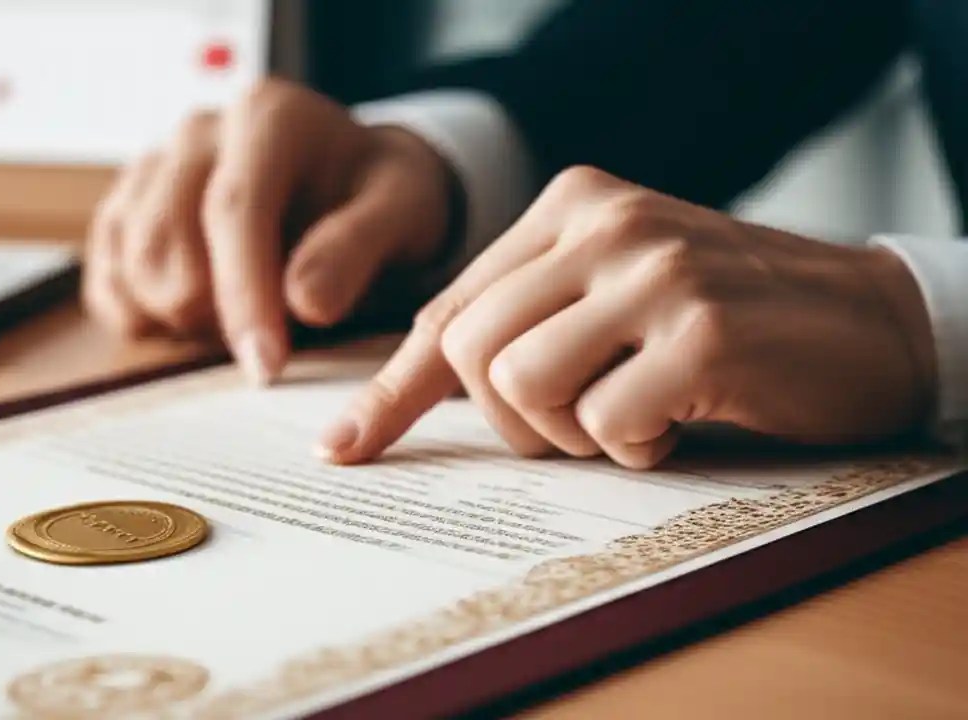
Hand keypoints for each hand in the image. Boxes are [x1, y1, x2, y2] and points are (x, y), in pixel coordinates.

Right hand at [84, 79, 454, 383]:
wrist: (352, 182)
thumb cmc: (378, 197)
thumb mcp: (401, 212)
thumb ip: (356, 248)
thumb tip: (307, 302)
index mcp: (266, 117)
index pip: (234, 209)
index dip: (244, 295)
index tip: (266, 366)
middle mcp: (199, 132)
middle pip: (167, 243)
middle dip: (214, 313)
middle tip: (272, 336)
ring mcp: (153, 168)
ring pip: (134, 265)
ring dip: (184, 317)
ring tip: (245, 314)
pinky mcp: (124, 208)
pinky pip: (109, 280)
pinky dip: (146, 316)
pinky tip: (200, 317)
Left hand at [318, 166, 936, 468]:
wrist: (869, 322)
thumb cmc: (721, 325)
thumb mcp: (611, 299)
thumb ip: (524, 323)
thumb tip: (399, 400)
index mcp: (569, 206)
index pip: (450, 310)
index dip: (392, 390)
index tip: (343, 448)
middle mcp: (604, 223)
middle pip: (472, 352)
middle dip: (512, 421)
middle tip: (582, 425)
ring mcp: (656, 271)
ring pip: (523, 385)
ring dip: (574, 434)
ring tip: (636, 417)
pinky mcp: (704, 332)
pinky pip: (608, 424)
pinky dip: (638, 449)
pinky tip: (684, 423)